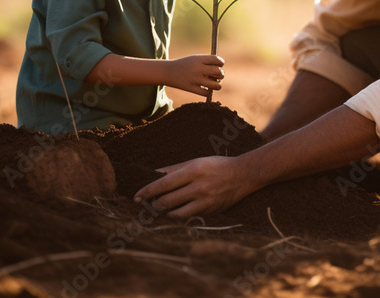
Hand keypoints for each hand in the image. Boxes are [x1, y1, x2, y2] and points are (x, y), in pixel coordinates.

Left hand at [133, 155, 255, 217]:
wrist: (243, 175)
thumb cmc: (216, 166)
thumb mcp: (195, 161)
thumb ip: (174, 169)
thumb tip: (153, 174)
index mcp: (193, 170)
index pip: (163, 183)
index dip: (147, 191)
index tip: (136, 196)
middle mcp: (198, 186)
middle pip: (167, 201)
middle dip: (155, 203)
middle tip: (151, 202)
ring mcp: (205, 200)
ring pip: (175, 213)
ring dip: (165, 211)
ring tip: (164, 207)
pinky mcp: (210, 211)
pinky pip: (188, 217)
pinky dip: (178, 215)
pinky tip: (177, 211)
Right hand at [167, 54, 224, 96]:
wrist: (167, 72)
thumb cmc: (184, 65)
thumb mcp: (195, 59)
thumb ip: (207, 62)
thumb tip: (221, 69)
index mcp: (199, 59)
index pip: (218, 60)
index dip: (221, 63)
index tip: (218, 65)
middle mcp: (198, 69)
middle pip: (219, 72)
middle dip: (221, 74)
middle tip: (217, 75)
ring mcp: (195, 79)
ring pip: (216, 85)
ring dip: (217, 85)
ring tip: (213, 83)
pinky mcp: (192, 89)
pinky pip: (207, 93)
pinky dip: (208, 91)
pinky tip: (205, 88)